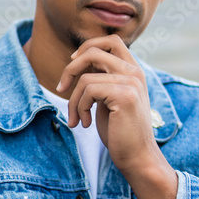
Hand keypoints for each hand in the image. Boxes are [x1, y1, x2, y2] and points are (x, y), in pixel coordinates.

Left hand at [57, 36, 178, 198]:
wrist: (136, 157)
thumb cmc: (120, 133)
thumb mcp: (108, 100)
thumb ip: (101, 80)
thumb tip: (76, 63)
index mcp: (133, 71)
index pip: (110, 41)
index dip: (87, 47)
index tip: (73, 65)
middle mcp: (135, 72)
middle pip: (94, 51)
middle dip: (70, 68)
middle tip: (61, 89)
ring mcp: (132, 82)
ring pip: (86, 76)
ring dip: (73, 100)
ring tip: (77, 119)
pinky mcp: (125, 95)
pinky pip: (88, 90)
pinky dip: (80, 108)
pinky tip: (86, 124)